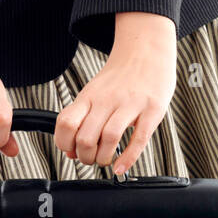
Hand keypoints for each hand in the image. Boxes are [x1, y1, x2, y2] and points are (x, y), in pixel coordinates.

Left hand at [53, 13, 176, 173]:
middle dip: (86, 157)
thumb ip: (83, 117)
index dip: (65, 144)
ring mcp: (130, 104)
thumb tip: (71, 150)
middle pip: (86, 137)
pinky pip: (139, 139)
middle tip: (91, 159)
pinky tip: (122, 166)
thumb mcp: (94, 91)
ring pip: (109, 138)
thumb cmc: (121, 76)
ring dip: (104, 158)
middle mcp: (107, 100)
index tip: (71, 152)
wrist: (146, 51)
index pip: (66, 124)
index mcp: (90, 96)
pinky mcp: (152, 109)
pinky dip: (128, 158)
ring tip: (106, 160)